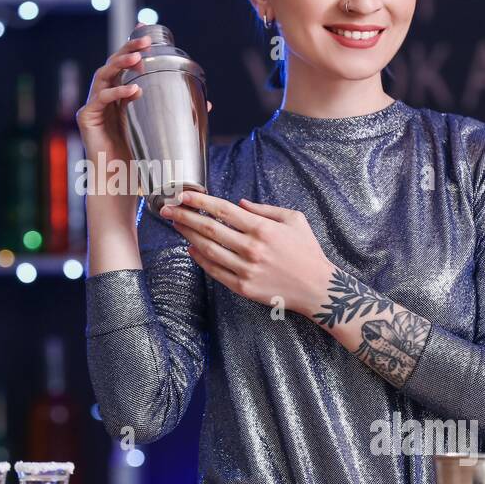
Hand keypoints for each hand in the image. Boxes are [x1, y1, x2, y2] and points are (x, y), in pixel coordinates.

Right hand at [75, 25, 211, 180]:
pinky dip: (117, 93)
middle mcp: (104, 96)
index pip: (125, 63)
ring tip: (137, 59)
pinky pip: (100, 100)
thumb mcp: (159, 132)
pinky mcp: (87, 119)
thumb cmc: (138, 160)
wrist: (119, 186)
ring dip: (120, 64)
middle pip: (113, 64)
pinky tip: (133, 90)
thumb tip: (209, 104)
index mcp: (120, 95)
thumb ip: (177, 115)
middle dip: (128, 49)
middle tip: (145, 40)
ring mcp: (94, 107)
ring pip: (103, 76)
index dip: (133, 43)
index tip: (146, 26)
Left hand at [160, 191, 334, 317]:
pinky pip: (215, 271)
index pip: (223, 210)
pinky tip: (191, 249)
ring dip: (188, 236)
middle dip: (184, 217)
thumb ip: (265, 210)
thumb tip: (240, 203)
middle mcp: (252, 248)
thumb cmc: (307, 251)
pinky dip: (200, 260)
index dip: (199, 202)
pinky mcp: (243, 287)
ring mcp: (246, 269)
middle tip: (166, 209)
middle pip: (209, 229)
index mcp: (263, 228)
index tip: (183, 195)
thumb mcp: (294, 220)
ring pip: (208, 250)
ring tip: (176, 225)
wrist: (318, 288)